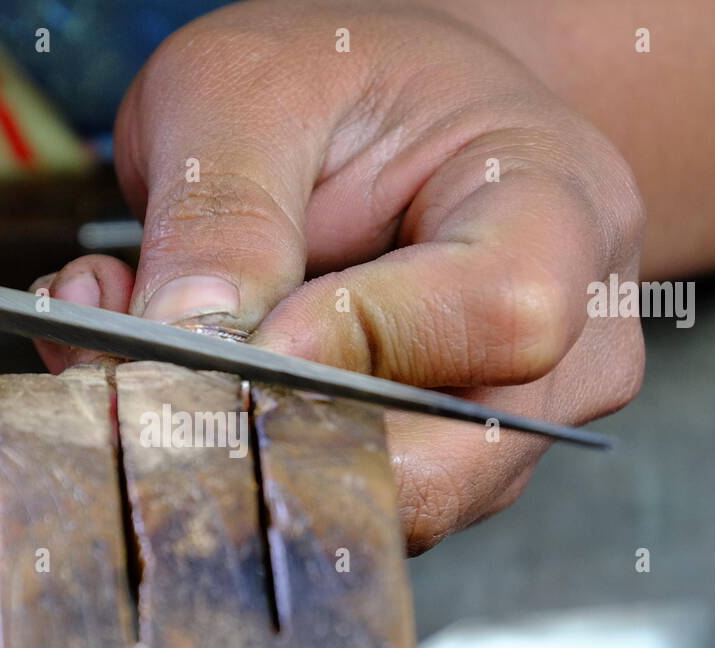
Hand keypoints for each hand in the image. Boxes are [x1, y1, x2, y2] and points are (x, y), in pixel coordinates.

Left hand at [35, 0, 644, 552]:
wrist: (397, 116)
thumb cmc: (346, 78)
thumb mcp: (252, 87)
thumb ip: (221, 204)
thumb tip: (178, 339)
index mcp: (559, 208)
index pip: (502, 314)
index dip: (361, 341)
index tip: (243, 331)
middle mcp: (567, 341)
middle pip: (449, 461)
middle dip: (278, 438)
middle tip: (147, 371)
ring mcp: (512, 425)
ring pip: (381, 504)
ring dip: (244, 449)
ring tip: (154, 342)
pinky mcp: (444, 470)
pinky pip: (346, 501)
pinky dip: (250, 459)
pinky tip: (193, 379)